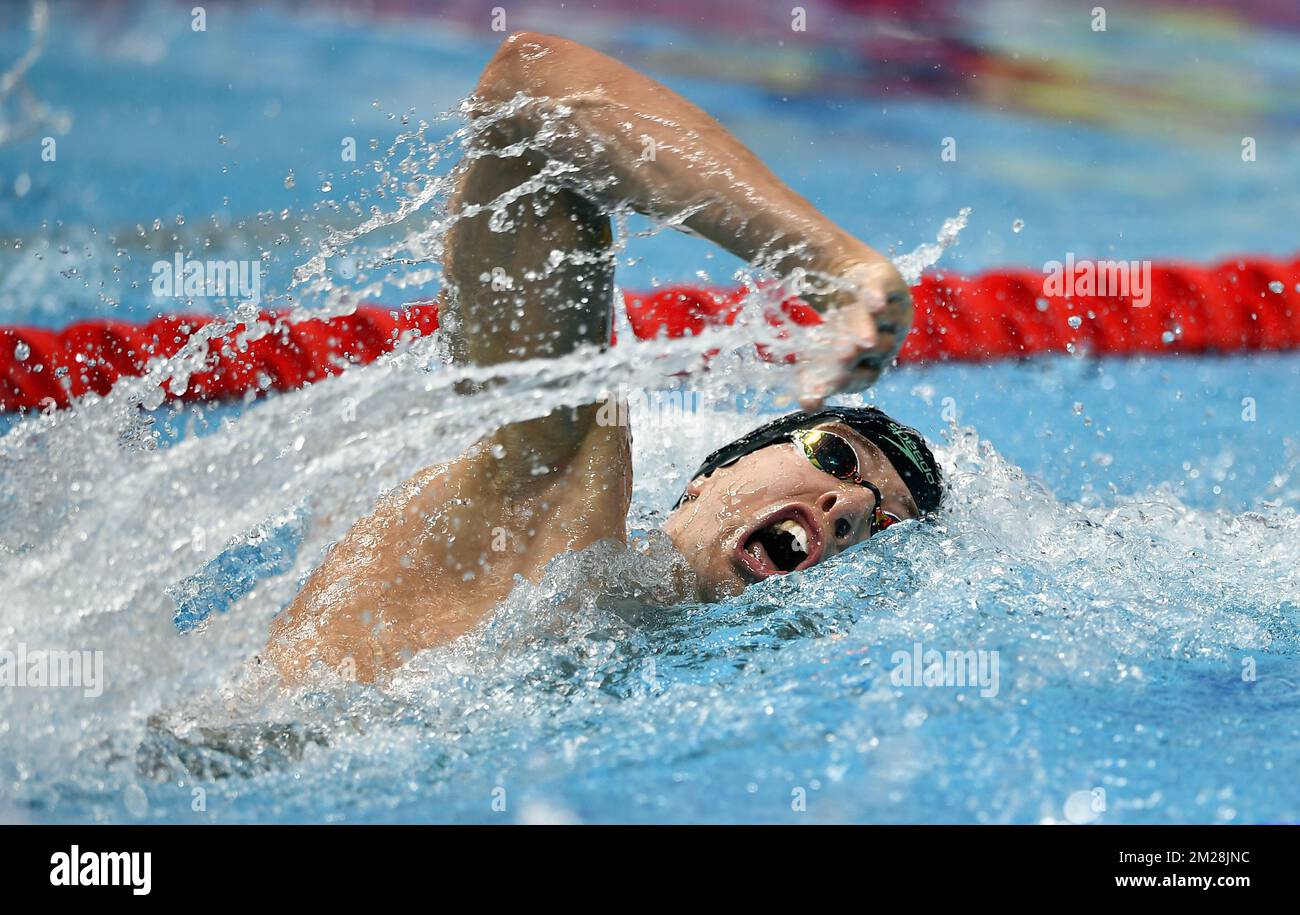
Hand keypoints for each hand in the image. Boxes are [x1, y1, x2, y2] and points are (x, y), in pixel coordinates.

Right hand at [794, 255, 912, 410]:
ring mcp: (890, 313)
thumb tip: (806, 406)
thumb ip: (811, 379)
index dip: (834, 384)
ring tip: (860, 341)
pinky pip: (884, 289)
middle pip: (871, 349)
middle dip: (855, 354)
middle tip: (842, 360)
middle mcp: (884, 342)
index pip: (854, 378)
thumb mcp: (820, 356)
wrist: (856, 281)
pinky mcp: (888, 284)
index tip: (814, 395)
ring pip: (880, 321)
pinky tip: (875, 301)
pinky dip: (878, 294)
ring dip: (867, 328)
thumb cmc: (839, 329)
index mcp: (870, 364)